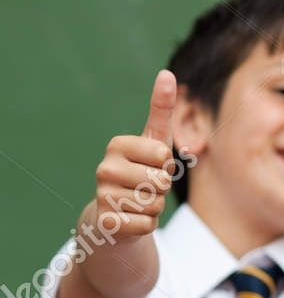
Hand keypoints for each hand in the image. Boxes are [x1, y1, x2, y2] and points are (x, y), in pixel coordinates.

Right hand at [89, 70, 179, 239]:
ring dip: (155, 208)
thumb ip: (161, 109)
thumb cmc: (141, 172)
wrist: (116, 215)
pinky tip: (132, 219)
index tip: (152, 166)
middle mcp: (104, 167)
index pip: (163, 156)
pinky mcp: (106, 221)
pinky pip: (148, 224)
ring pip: (155, 204)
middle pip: (161, 181)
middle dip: (162, 189)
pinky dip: (148, 225)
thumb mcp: (154, 140)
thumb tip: (167, 73)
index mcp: (117, 145)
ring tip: (139, 203)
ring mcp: (102, 195)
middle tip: (146, 188)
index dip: (166, 166)